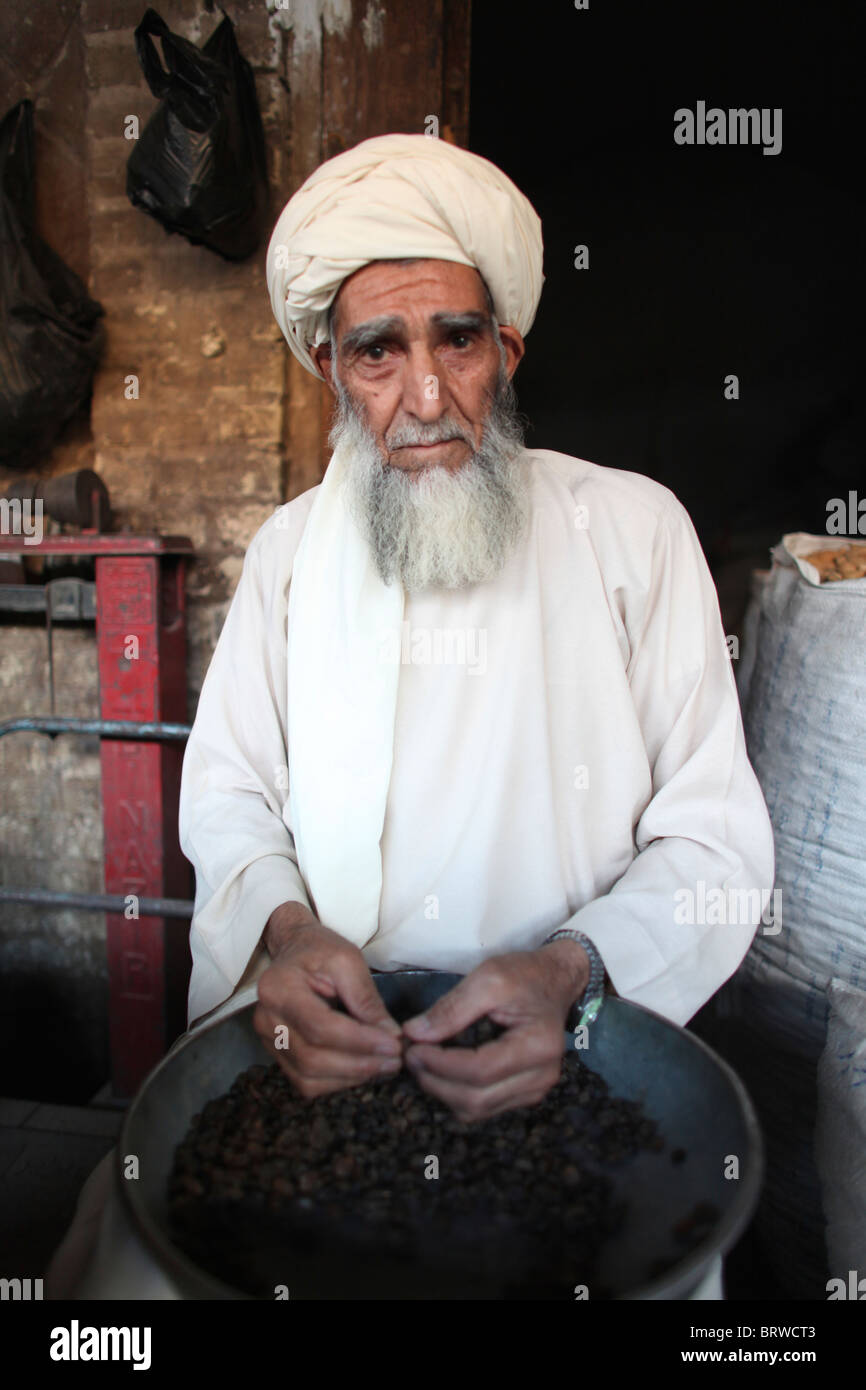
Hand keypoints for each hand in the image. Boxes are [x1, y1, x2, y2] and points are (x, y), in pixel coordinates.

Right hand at [252, 901, 402, 1098]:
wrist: (294, 950)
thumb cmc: (320, 950)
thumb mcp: (348, 961)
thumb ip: (366, 999)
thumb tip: (390, 1036)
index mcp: (279, 989)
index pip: (320, 1027)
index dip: (360, 1041)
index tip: (394, 1044)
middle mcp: (266, 1019)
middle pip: (313, 1058)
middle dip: (359, 1064)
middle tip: (396, 1060)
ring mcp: (268, 1040)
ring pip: (309, 1077)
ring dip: (351, 1077)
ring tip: (384, 1066)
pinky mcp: (277, 1055)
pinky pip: (306, 1083)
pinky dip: (337, 1082)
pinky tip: (362, 1070)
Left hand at [400, 941, 588, 1122]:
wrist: (556, 981)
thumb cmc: (525, 975)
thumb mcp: (488, 978)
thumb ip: (451, 1008)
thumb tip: (414, 1034)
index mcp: (537, 1046)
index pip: (479, 1071)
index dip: (439, 1064)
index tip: (412, 1047)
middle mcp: (541, 1077)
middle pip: (475, 1099)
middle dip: (435, 1081)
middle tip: (411, 1056)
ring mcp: (535, 1089)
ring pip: (477, 1109)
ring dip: (442, 1090)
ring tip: (423, 1062)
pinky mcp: (525, 1093)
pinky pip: (484, 1107)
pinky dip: (457, 1094)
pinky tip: (444, 1071)